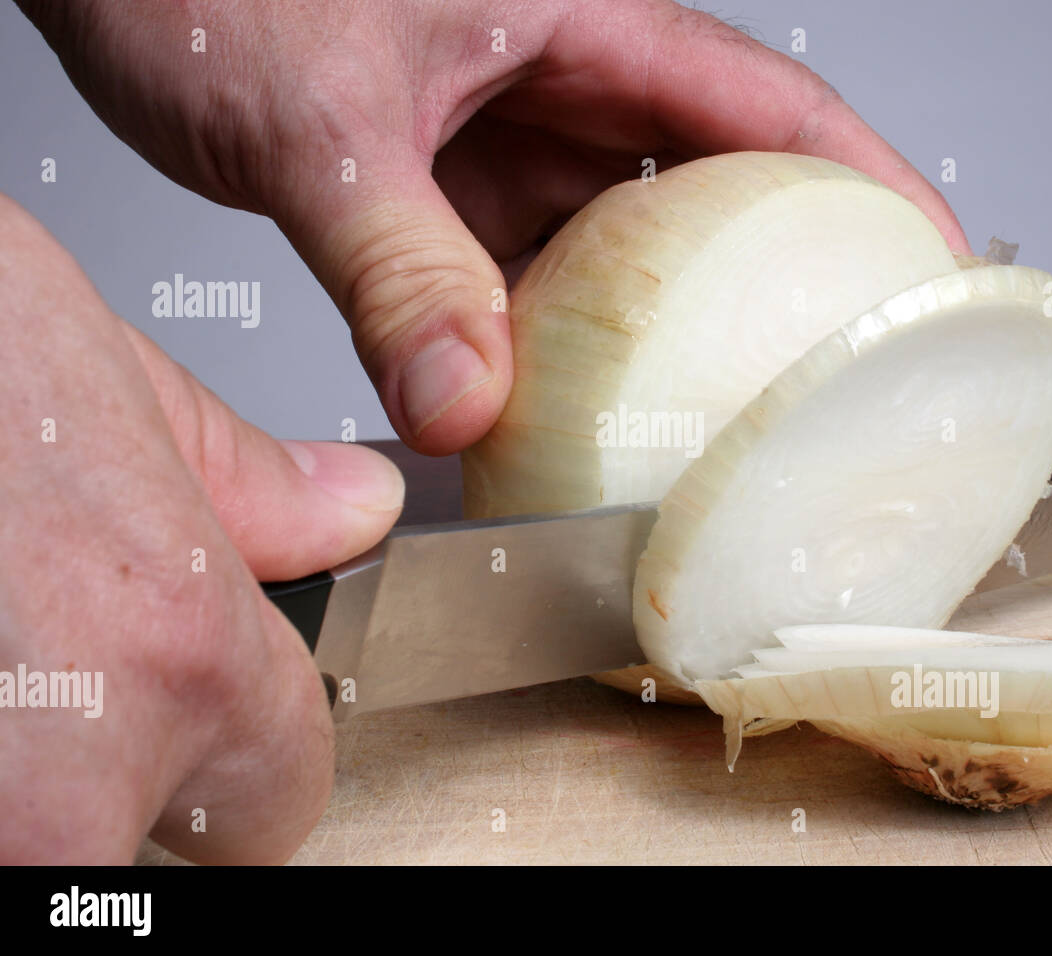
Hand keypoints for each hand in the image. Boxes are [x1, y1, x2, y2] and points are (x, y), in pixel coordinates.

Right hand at [0, 196, 402, 862]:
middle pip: (155, 857)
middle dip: (118, 773)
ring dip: (15, 773)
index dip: (246, 739)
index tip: (200, 707)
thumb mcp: (94, 372)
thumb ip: (245, 481)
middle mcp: (52, 793)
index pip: (286, 791)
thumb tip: (351, 509)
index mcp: (166, 662)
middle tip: (39, 665)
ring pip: (48, 861)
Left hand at [21, 0, 969, 457]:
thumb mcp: (322, 118)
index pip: (771, 101)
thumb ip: (397, 261)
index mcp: (583, 21)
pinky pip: (527, 280)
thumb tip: (464, 398)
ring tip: (705, 424)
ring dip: (650, 336)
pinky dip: (544, 347)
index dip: (870, 180)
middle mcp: (564, 83)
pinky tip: (552, 410)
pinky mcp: (449, 191)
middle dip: (777, 283)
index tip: (934, 264)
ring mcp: (509, 142)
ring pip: (619, 251)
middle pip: (717, 192)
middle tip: (830, 382)